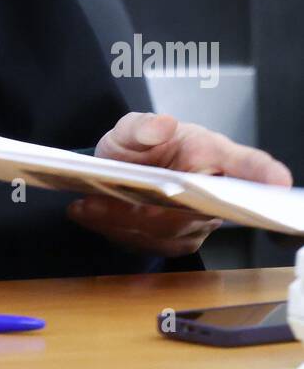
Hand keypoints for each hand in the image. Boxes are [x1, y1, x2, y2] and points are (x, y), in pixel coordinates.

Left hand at [67, 111, 293, 257]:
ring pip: (167, 231)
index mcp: (212, 154)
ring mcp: (198, 222)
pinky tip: (90, 214)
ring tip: (89, 204)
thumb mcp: (131, 128)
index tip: (279, 183)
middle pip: (196, 210)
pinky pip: (150, 243)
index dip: (264, 175)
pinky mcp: (177, 241)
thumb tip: (162, 125)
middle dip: (152, 209)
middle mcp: (213, 192)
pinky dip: (116, 230)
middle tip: (114, 200)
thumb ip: (141, 126)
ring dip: (124, 221)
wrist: (123, 172)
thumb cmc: (140, 147)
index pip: (248, 166)